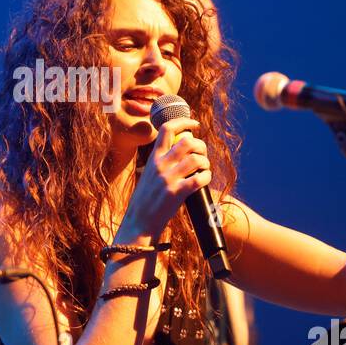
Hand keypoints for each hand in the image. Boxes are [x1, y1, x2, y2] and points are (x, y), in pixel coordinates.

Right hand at [118, 117, 210, 239]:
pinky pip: (199, 178)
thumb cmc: (145, 200)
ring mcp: (168, 178)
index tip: (195, 124)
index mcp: (153, 158)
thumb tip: (180, 151)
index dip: (184, 122)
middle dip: (201, 145)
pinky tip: (204, 179)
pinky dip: (206, 177)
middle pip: (187, 142)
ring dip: (205, 162)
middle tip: (202, 153)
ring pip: (196, 159)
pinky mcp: (177, 193)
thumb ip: (160, 162)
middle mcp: (160, 165)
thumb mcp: (148, 174)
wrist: (139, 222)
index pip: (167, 129)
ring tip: (204, 168)